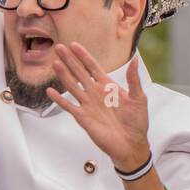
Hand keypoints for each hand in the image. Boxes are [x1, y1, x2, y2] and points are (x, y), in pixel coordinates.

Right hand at [47, 42, 151, 168]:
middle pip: (79, 73)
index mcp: (108, 87)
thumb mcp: (139, 98)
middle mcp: (95, 93)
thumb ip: (134, 80)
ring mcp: (88, 105)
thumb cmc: (137, 122)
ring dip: (63, 75)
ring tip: (55, 63)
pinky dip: (59, 99)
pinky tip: (50, 91)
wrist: (131, 144)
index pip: (93, 67)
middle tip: (59, 48)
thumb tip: (135, 61)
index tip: (74, 45)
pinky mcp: (83, 117)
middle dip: (70, 60)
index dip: (83, 56)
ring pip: (72, 86)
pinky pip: (69, 106)